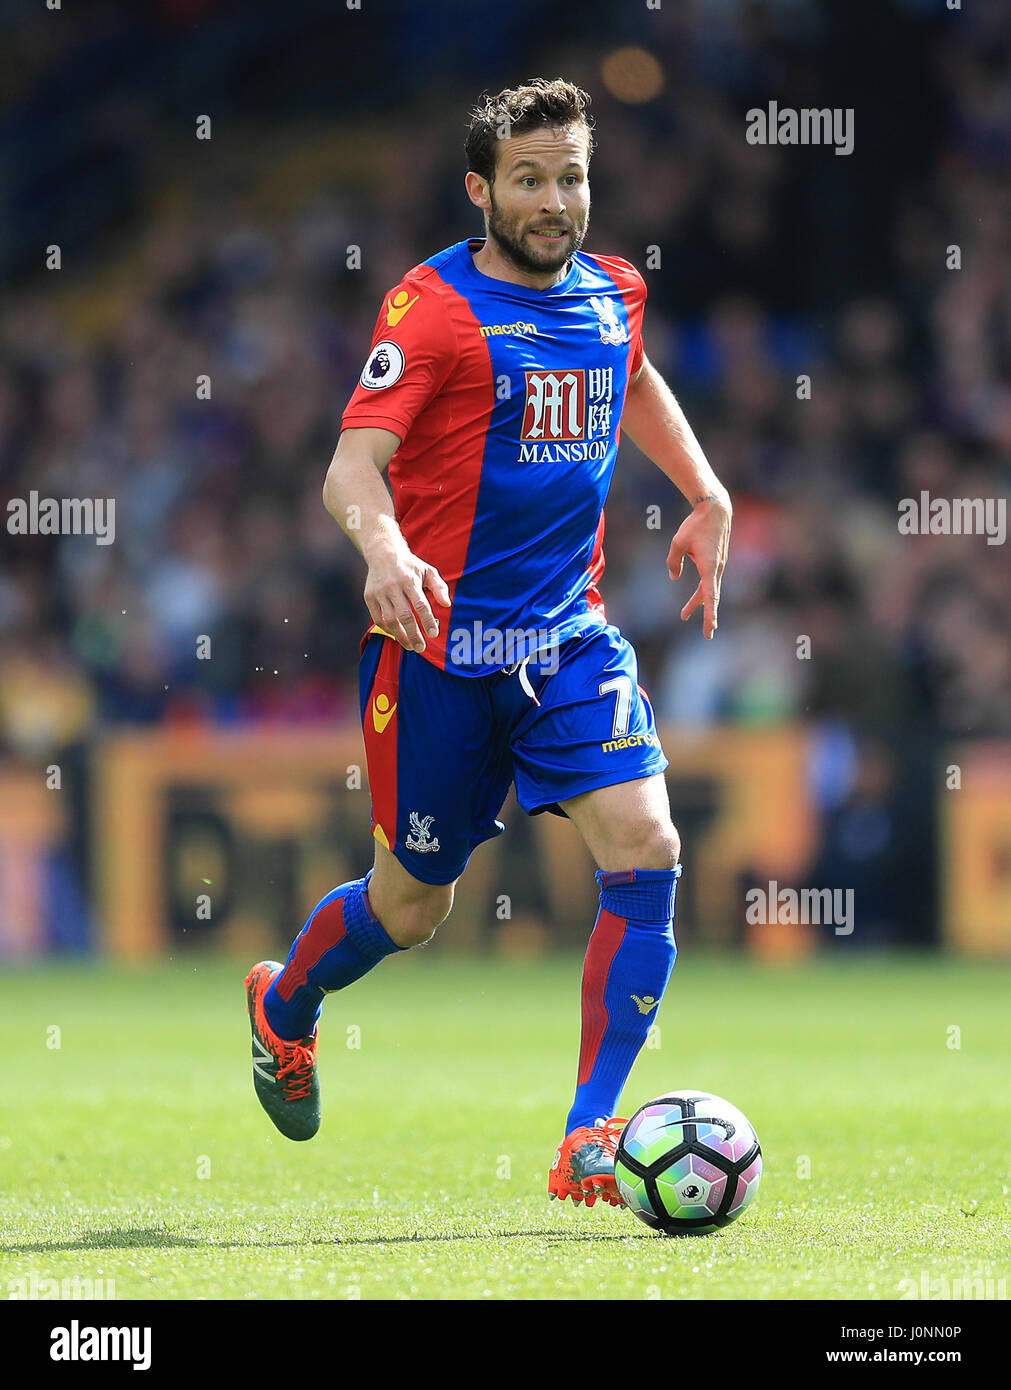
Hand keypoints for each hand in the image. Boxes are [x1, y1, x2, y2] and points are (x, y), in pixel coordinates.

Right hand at [363, 542, 450, 652]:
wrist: (383, 552)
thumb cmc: (410, 565)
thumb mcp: (428, 571)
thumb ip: (439, 587)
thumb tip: (447, 604)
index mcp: (409, 580)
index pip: (420, 604)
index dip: (427, 621)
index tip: (434, 634)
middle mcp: (393, 587)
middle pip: (404, 616)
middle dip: (414, 635)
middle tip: (421, 648)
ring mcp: (379, 592)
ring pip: (390, 620)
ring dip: (400, 636)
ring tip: (411, 646)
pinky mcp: (369, 597)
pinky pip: (378, 618)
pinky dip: (387, 630)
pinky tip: (397, 636)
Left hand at [667, 494, 731, 638]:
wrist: (715, 509)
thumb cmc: (696, 525)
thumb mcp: (678, 542)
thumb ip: (673, 562)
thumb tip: (674, 576)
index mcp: (709, 566)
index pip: (710, 595)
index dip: (710, 613)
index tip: (711, 627)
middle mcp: (717, 568)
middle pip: (710, 596)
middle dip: (705, 614)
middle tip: (707, 634)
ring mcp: (719, 565)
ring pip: (708, 589)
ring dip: (697, 602)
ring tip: (684, 615)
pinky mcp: (717, 562)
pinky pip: (709, 581)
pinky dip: (702, 591)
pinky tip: (694, 595)